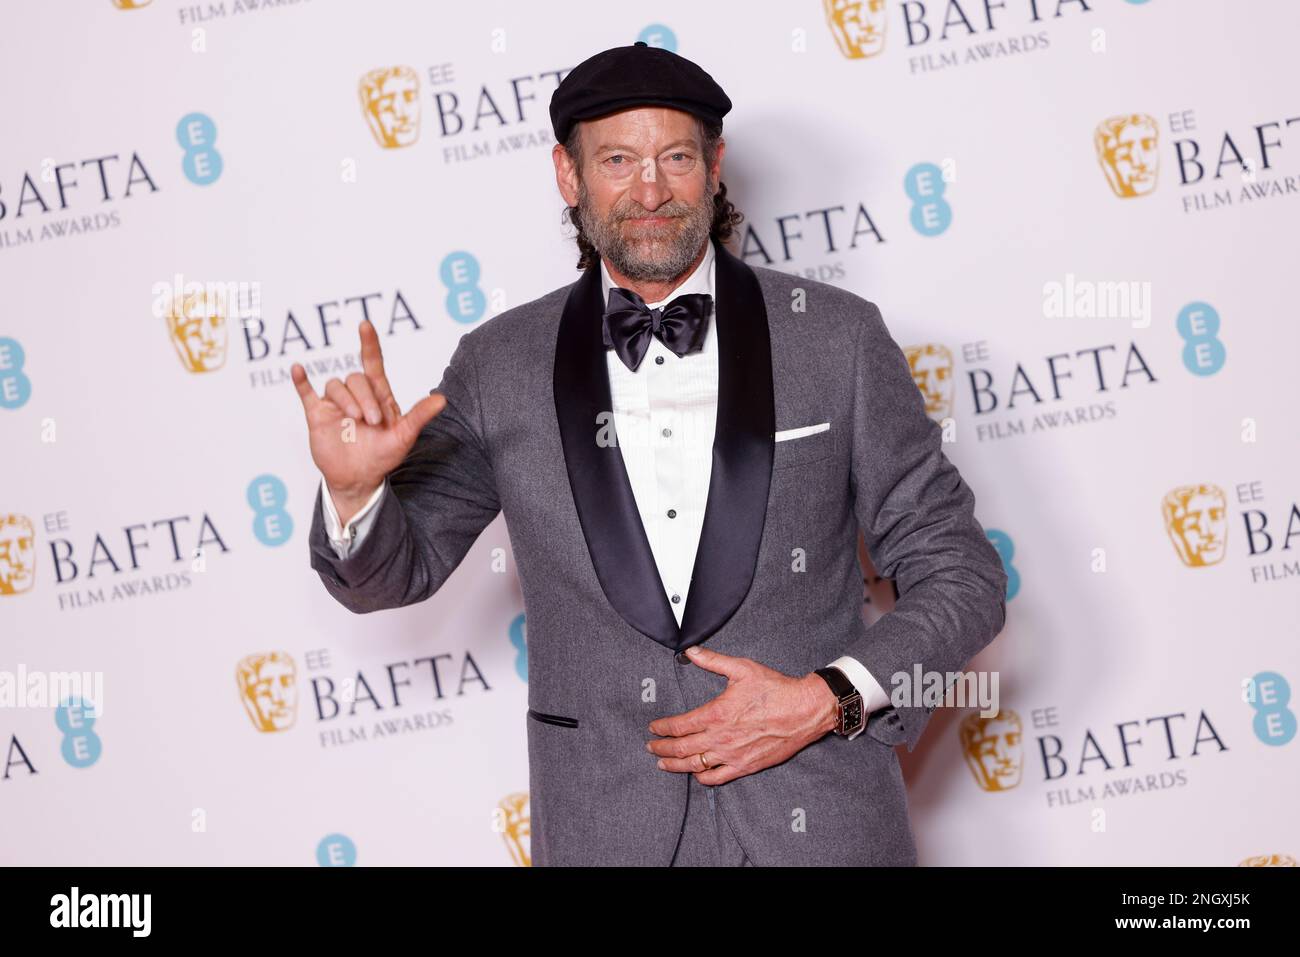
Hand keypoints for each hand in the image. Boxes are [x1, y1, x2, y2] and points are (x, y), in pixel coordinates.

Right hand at [291, 319, 445, 522]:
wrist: (359, 479)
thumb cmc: (383, 456)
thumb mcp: (404, 436)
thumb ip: (419, 416)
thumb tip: (443, 399)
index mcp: (378, 395)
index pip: (372, 363)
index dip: (369, 344)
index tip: (365, 326)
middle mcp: (356, 396)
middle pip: (355, 378)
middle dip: (365, 397)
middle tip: (373, 421)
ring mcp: (335, 404)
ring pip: (335, 385)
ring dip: (346, 399)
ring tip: (356, 421)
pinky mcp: (318, 415)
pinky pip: (306, 393)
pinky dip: (301, 381)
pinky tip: (297, 370)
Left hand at [646, 646, 840, 785]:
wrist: (804, 711)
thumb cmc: (775, 689)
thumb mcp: (741, 668)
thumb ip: (712, 660)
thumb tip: (691, 652)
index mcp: (716, 714)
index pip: (679, 725)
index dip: (662, 727)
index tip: (653, 727)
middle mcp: (720, 738)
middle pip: (681, 748)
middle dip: (661, 748)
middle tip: (651, 747)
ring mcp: (732, 755)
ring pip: (695, 766)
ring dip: (675, 766)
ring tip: (663, 764)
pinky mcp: (746, 766)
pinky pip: (717, 778)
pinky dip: (702, 777)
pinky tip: (696, 774)